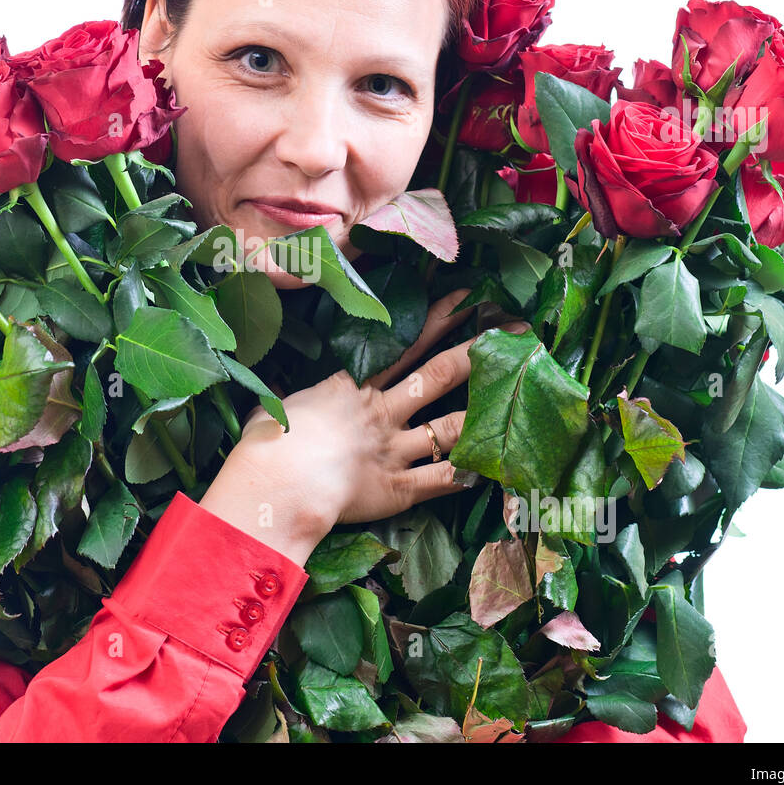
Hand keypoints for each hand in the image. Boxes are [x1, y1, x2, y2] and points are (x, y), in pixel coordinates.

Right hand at [215, 288, 517, 538]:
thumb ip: (293, 395)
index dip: (436, 320)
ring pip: (448, 425)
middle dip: (477, 351)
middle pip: (437, 374)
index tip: (465, 297)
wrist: (275, 484)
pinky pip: (440, 480)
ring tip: (518, 395)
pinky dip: (464, 475)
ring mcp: (392, 449)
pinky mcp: (397, 487)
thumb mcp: (275, 403)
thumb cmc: (265, 442)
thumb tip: (281, 390)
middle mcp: (380, 411)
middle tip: (514, 333)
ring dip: (483, 409)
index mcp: (351, 386)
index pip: (402, 345)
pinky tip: (490, 470)